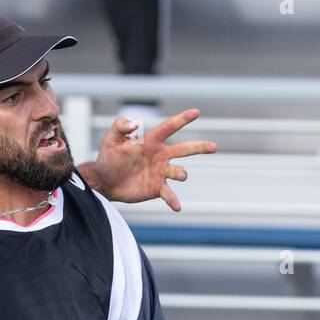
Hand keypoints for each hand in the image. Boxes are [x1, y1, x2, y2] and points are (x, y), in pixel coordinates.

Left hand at [90, 108, 216, 211]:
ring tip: (181, 175)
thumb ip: (121, 126)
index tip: (196, 112)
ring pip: (178, 171)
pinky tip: (177, 207)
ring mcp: (161, 173)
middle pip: (184, 149)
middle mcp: (160, 156)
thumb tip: (133, 123)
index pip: (169, 127)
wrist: (105, 181)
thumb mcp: (112, 139)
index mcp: (151, 141)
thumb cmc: (108, 157)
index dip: (182, 120)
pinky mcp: (157, 188)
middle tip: (214, 147)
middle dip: (199, 148)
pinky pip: (169, 194)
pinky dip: (174, 200)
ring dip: (182, 173)